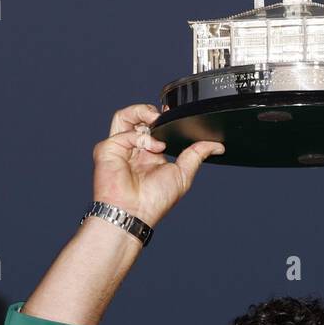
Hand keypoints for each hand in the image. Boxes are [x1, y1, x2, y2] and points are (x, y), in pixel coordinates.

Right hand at [91, 102, 223, 228]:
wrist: (135, 212)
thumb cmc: (154, 201)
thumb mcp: (183, 174)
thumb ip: (196, 155)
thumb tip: (216, 146)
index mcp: (148, 153)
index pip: (152, 125)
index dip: (161, 116)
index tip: (172, 112)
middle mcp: (133, 149)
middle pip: (137, 117)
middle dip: (151, 112)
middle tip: (163, 116)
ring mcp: (119, 148)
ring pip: (124, 116)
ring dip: (141, 112)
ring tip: (155, 120)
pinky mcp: (107, 149)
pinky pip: (122, 131)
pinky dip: (138, 135)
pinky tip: (149, 147)